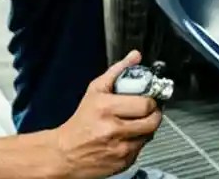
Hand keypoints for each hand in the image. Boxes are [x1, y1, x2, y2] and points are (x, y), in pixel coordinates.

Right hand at [51, 51, 162, 177]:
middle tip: (146, 111)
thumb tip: (135, 56)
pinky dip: (138, 142)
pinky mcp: (123, 162)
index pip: (145, 104)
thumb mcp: (96, 90)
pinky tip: (126, 137)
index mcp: (106, 108)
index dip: (150, 101)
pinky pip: (141, 148)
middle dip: (153, 114)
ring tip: (135, 123)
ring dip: (146, 128)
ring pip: (149, 135)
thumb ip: (118, 71)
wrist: (65, 153)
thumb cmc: (81, 121)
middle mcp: (113, 129)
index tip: (148, 98)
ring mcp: (119, 148)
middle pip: (152, 121)